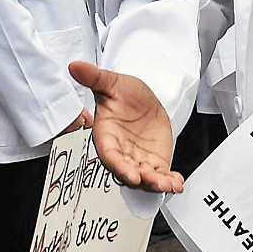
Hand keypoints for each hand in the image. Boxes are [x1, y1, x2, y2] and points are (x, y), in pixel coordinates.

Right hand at [68, 60, 184, 192]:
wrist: (141, 98)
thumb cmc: (122, 93)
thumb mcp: (111, 82)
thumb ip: (94, 77)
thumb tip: (75, 66)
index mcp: (107, 137)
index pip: (110, 156)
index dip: (119, 167)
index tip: (130, 175)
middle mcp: (122, 153)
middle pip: (129, 172)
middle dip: (142, 180)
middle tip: (154, 182)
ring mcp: (139, 160)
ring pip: (146, 178)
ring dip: (158, 184)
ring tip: (170, 185)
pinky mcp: (155, 162)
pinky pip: (161, 176)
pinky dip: (169, 182)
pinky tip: (177, 183)